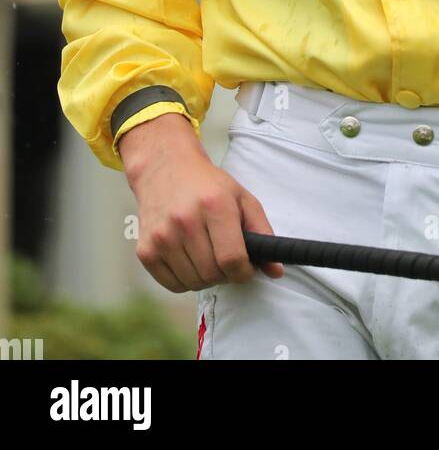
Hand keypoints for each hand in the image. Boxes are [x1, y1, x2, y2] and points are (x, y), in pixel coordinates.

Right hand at [120, 112, 284, 291]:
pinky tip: (189, 259)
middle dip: (226, 273)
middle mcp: (185, 221)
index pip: (233, 259)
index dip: (244, 272)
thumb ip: (262, 232)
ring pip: (194, 282)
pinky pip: (172, 285)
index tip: (246, 268)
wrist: (165, 168)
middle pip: (213, 273)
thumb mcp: (241, 198)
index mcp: (214, 205)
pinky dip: (185, 280)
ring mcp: (162, 237)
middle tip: (226, 258)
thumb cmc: (207, 185)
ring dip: (206, 277)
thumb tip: (276, 271)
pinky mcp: (146, 250)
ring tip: (207, 255)